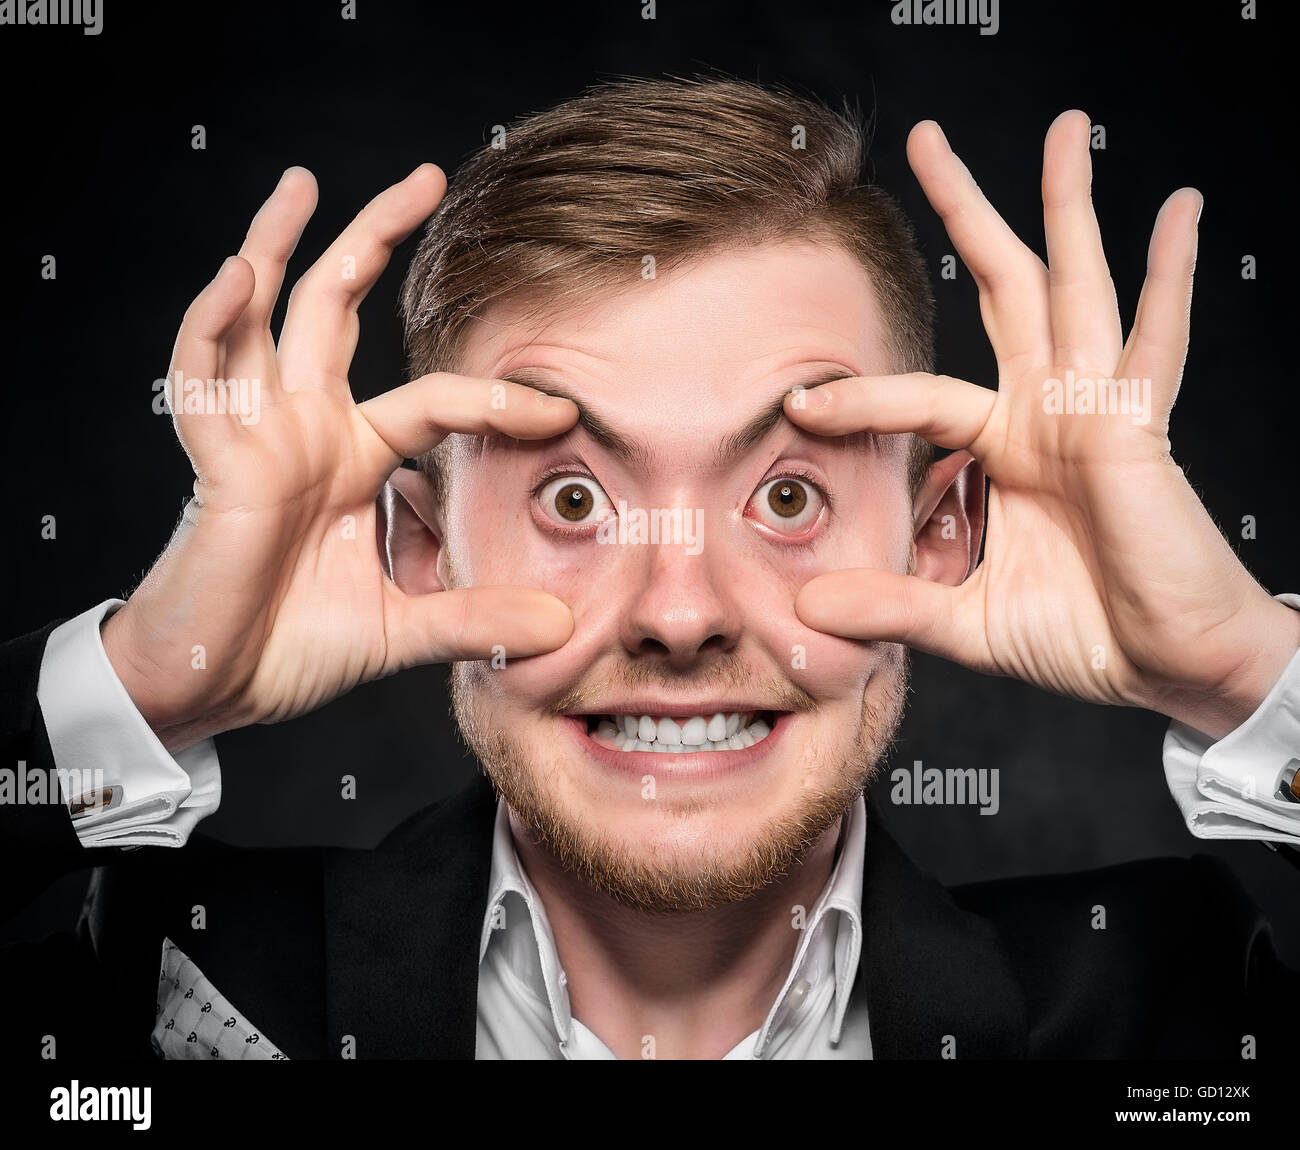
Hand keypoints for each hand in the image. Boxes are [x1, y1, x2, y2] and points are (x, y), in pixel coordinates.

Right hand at [102, 165, 577, 752]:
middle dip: (375, 239)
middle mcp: (307, 429)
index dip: (499, 399)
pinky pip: (204, 377)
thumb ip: (476, 618)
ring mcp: (259, 435)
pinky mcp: (217, 459)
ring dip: (277, 245)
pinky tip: (239, 277)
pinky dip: (215, 323)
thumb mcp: (405, 626)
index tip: (563, 411)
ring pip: (265, 316)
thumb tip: (561, 630)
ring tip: (303, 183)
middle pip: (337, 308)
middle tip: (427, 177)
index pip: (436, 401)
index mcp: (353, 457)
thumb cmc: (295, 645)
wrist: (220, 683)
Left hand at [786, 111, 1299, 739]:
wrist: (1168, 667)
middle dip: (966, 213)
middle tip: (927, 139)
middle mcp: (1047, 412)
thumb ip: (895, 605)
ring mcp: (1094, 410)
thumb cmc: (1084, 636)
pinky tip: (1175, 209)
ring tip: (1064, 130)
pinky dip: (1168, 278)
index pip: (918, 397)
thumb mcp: (967, 620)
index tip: (797, 406)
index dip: (860, 396)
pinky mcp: (1139, 429)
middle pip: (1000, 288)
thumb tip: (808, 610)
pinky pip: (1156, 342)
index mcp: (1005, 448)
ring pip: (1075, 286)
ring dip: (1066, 207)